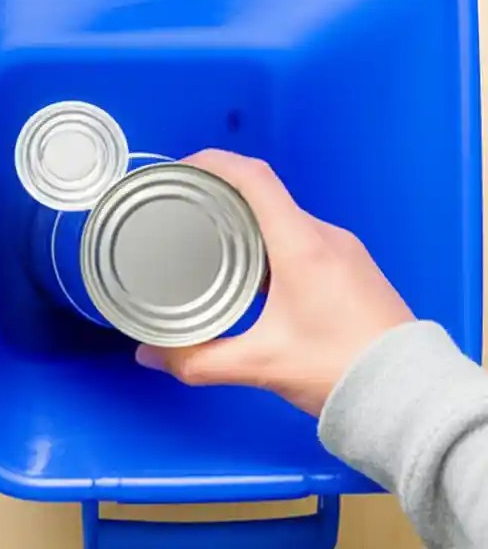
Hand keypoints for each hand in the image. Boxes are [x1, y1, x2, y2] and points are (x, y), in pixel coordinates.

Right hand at [134, 149, 415, 415]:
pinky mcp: (353, 268)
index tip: (182, 169)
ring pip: (285, 219)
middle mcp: (325, 236)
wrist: (407, 393)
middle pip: (265, 196)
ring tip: (210, 244)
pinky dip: (271, 242)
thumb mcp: (260, 363)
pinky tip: (252, 272)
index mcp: (301, 245)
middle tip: (183, 214)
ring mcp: (344, 251)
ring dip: (247, 223)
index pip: (255, 178)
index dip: (214, 164)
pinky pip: (304, 238)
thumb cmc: (338, 369)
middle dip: (221, 198)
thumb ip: (198, 360)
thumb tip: (149, 354)